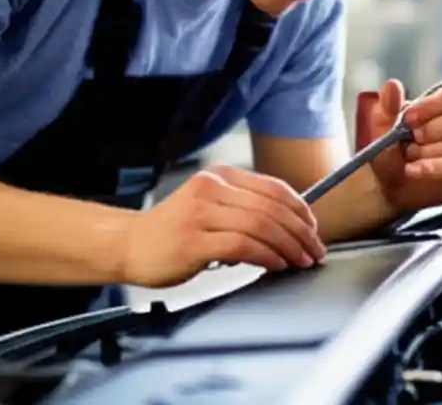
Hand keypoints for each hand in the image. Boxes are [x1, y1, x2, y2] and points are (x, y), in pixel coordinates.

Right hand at [119, 165, 325, 287]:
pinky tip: (275, 264)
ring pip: (261, 225)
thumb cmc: (172, 232)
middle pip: (271, 208)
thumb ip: (244, 208)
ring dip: (288, 246)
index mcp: (220, 176)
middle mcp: (211, 188)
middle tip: (313, 250)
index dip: (301, 210)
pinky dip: (266, 255)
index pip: (274, 188)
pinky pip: (243, 245)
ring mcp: (200, 212)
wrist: (127, 245)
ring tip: (299, 260)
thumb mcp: (210, 207)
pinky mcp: (193, 239)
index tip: (313, 229)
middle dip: (300, 233)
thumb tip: (291, 224)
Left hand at [367, 79, 441, 210]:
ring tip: (410, 155)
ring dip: (430, 151)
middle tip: (411, 139)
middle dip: (433, 130)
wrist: (394, 181)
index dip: (434, 105)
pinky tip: (414, 170)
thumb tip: (393, 85)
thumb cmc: (395, 145)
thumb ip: (389, 104)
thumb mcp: (385, 124)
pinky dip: (434, 168)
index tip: (409, 118)